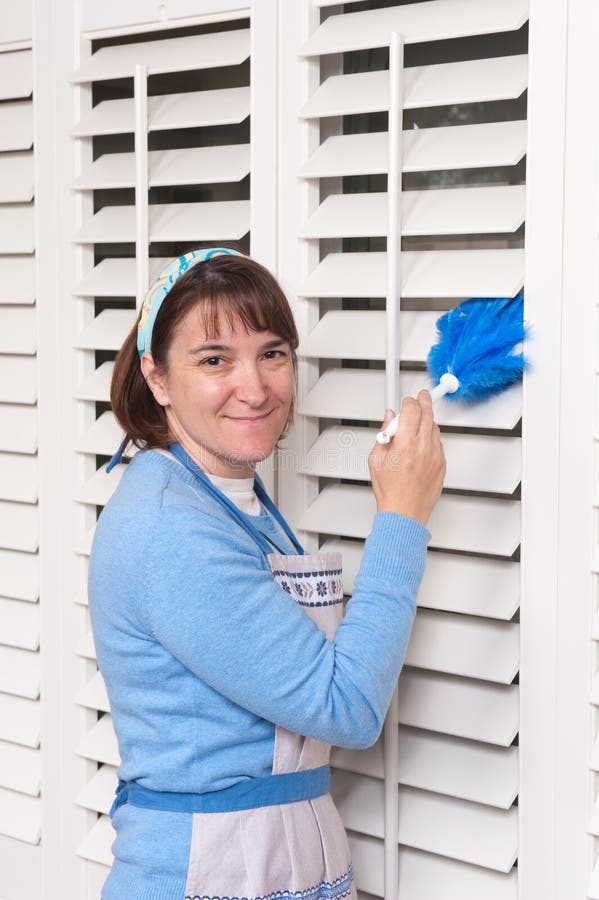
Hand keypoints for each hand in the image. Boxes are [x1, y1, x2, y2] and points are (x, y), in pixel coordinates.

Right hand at [368, 391, 445, 526]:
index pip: (411, 410)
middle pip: (428, 413)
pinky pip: (438, 443)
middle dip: (424, 401)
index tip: (407, 401)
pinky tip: (421, 443)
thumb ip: (384, 434)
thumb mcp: (376, 459)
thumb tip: (389, 418)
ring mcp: (435, 455)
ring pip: (435, 427)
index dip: (408, 402)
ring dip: (427, 421)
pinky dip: (431, 438)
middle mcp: (423, 447)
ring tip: (417, 425)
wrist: (404, 512)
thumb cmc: (390, 491)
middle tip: (422, 396)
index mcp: (405, 443)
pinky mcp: (442, 464)